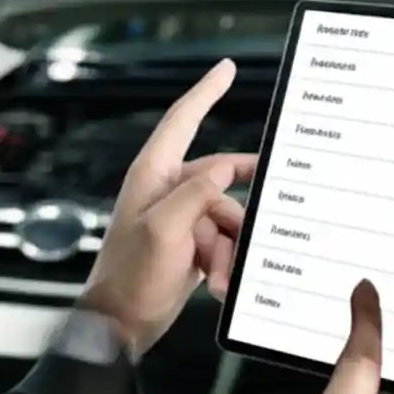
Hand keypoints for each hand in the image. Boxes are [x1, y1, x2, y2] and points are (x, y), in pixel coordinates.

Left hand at [79, 59, 254, 358]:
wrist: (122, 324)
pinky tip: (218, 284)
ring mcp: (180, 218)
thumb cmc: (133, 275)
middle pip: (220, 179)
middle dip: (235, 210)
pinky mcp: (191, 244)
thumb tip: (225, 169)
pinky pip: (223, 240)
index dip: (206, 92)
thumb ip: (196, 192)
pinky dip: (224, 261)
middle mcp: (167, 190)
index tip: (227, 69)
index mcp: (153, 175)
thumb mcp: (166, 229)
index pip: (182, 121)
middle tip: (270, 209)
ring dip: (228, 247)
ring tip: (219, 275)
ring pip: (227, 216)